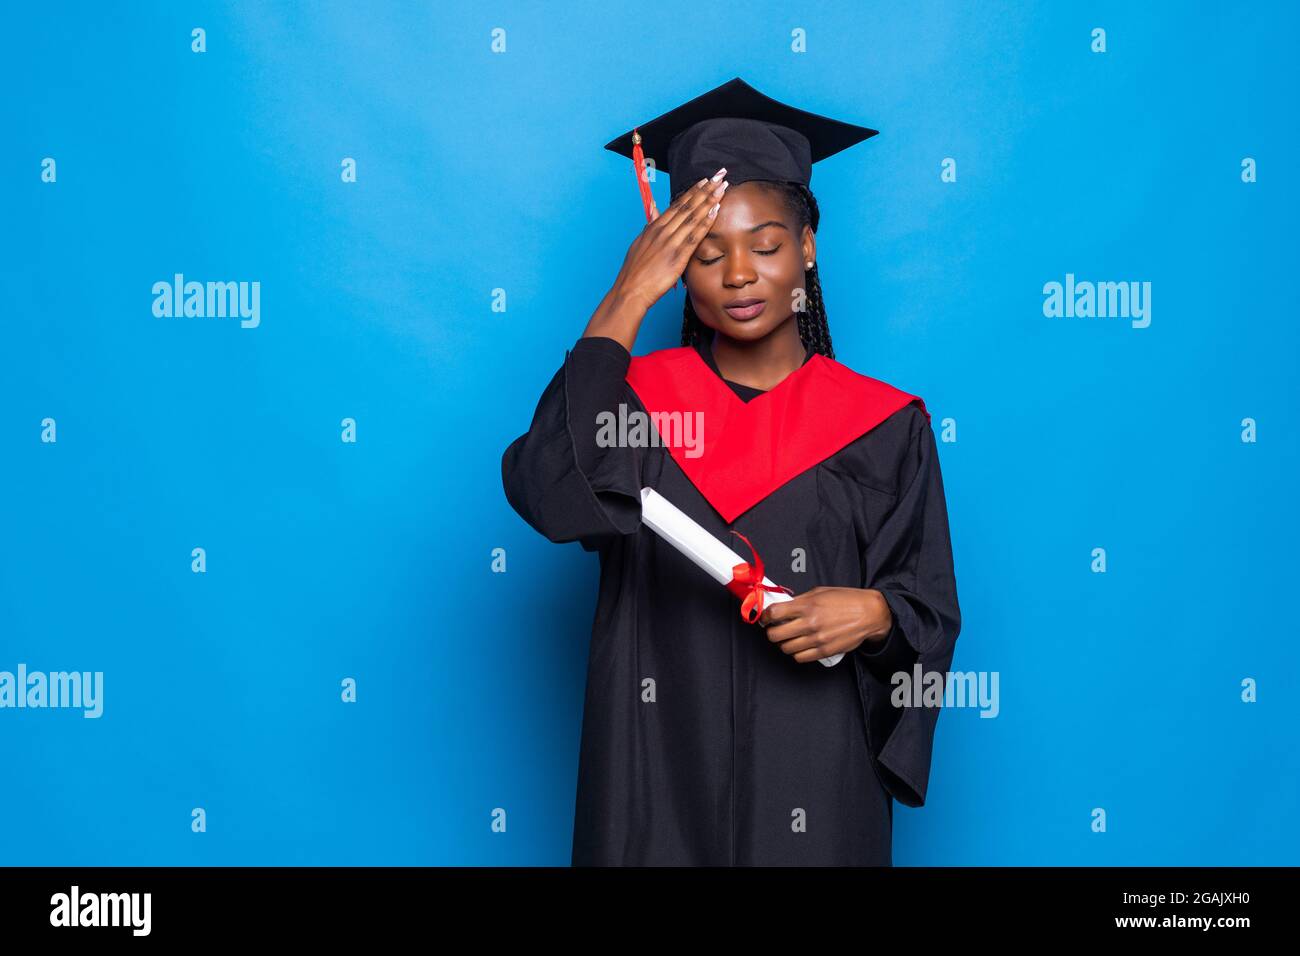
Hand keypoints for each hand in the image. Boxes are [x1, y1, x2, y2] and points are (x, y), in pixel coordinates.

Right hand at [610, 168, 729, 311]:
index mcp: (654, 227)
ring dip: (708, 201)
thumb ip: (649, 227)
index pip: (677, 204)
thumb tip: (653, 213)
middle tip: (719, 176)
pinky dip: (705, 222)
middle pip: (687, 206)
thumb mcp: (639, 244)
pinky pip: (694, 236)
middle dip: (705, 189)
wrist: (630, 290)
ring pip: (692, 217)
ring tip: (721, 188)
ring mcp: (670, 242)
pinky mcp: (677, 256)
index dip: (693, 191)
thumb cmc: (634, 271)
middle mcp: (663, 231)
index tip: (705, 180)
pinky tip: (715, 211)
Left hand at [757, 587, 892, 663]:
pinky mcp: (825, 651)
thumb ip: (800, 600)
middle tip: (774, 629)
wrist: (869, 613)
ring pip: (786, 648)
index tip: (765, 617)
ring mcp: (817, 639)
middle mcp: (810, 623)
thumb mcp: (820, 592)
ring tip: (788, 638)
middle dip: (771, 632)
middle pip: (775, 634)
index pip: (774, 613)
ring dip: (784, 643)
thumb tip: (783, 606)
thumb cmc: (846, 600)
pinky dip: (796, 653)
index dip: (765, 616)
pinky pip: (800, 657)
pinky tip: (799, 646)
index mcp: (807, 605)